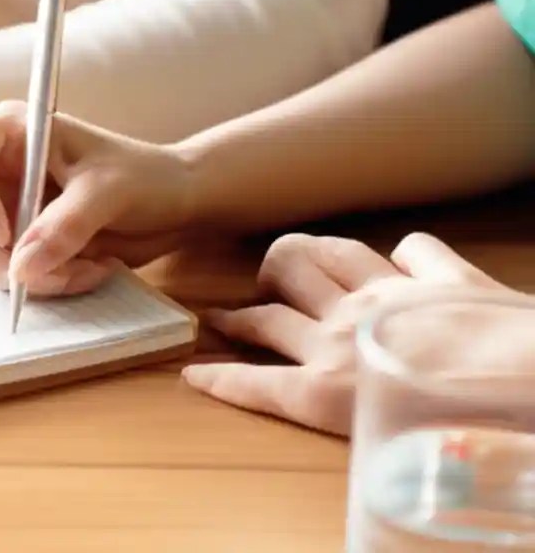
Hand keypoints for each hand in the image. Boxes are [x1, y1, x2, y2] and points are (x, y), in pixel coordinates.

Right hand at [0, 101, 196, 295]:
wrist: (175, 205)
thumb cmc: (147, 177)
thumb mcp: (109, 193)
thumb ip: (65, 226)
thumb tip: (20, 270)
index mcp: (9, 133)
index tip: (5, 232)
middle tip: (51, 275)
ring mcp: (3, 207)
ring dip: (31, 276)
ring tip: (86, 270)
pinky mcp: (18, 242)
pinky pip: (7, 274)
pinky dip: (45, 283)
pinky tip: (86, 272)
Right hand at [182, 232, 534, 435]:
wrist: (529, 378)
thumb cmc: (464, 428)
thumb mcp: (387, 444)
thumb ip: (347, 419)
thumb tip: (333, 413)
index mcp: (326, 388)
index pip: (254, 382)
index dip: (219, 376)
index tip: (192, 369)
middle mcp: (342, 333)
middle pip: (272, 308)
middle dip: (242, 309)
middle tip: (230, 312)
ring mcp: (389, 294)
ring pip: (320, 257)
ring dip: (296, 258)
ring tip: (286, 263)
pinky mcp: (441, 275)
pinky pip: (409, 248)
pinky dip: (401, 254)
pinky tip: (399, 262)